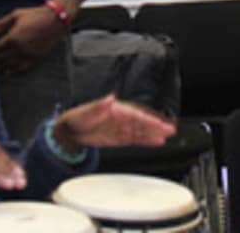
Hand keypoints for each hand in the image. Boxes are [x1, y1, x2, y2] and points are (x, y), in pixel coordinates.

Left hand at [0, 5, 64, 74]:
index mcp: (12, 37)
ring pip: (11, 65)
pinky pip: (23, 68)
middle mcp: (19, 49)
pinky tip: (9, 72)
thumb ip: (0, 24)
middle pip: (2, 59)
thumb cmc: (35, 15)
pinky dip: (14, 71)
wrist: (56, 20)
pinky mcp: (36, 58)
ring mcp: (28, 55)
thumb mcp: (16, 15)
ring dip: (1, 68)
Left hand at [51, 94, 175, 151]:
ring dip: (154, 134)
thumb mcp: (86, 111)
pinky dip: (146, 141)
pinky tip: (156, 142)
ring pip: (141, 131)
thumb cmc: (77, 118)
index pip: (135, 115)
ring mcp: (121, 128)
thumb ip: (99, 106)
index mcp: (115, 109)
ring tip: (167, 135)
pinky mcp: (119, 138)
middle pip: (142, 123)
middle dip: (156, 126)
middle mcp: (121, 118)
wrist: (69, 132)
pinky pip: (135, 140)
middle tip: (170, 129)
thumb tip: (110, 98)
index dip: (147, 120)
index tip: (157, 123)